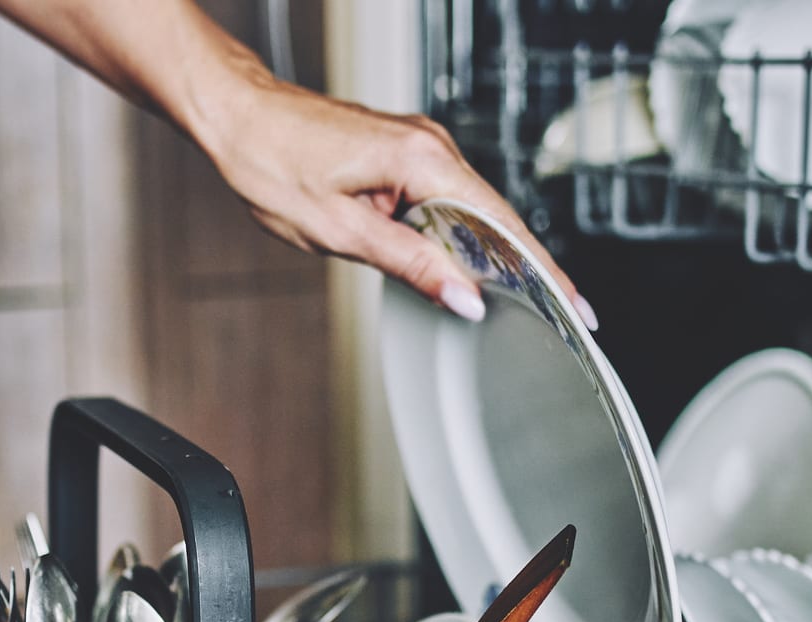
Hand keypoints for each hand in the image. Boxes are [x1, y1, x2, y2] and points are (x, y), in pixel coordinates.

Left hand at [197, 76, 595, 329]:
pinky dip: (466, 234)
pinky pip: (452, 198)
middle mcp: (430, 144)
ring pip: (475, 209)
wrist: (238, 116)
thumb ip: (409, 264)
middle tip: (566, 314)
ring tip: (530, 300)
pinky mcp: (406, 153)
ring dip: (497, 254)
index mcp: (420, 158)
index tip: (574, 305)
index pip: (500, 223)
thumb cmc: (271, 161)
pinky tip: (474, 266)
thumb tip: (461, 295)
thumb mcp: (340, 231)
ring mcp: (421, 145)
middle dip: (532, 268)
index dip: (542, 269)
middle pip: (498, 216)